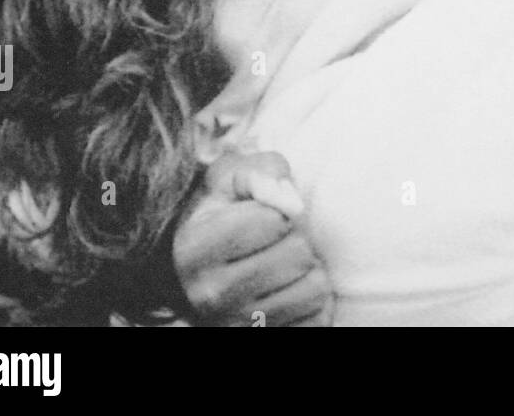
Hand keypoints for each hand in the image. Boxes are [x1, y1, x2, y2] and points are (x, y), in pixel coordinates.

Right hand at [172, 150, 331, 326]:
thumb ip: (262, 174)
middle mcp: (209, 295)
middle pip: (298, 254)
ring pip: (314, 288)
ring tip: (284, 267)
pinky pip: (319, 319)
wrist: (209, 266)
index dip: (281, 210)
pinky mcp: (263, 340)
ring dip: (310, 272)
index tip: (266, 216)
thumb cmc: (227, 211)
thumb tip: (291, 202)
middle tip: (278, 243)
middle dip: (298, 239)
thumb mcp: (233, 177)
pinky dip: (313, 303)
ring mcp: (234, 326)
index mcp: (195, 249)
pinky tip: (288, 293)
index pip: (274, 220)